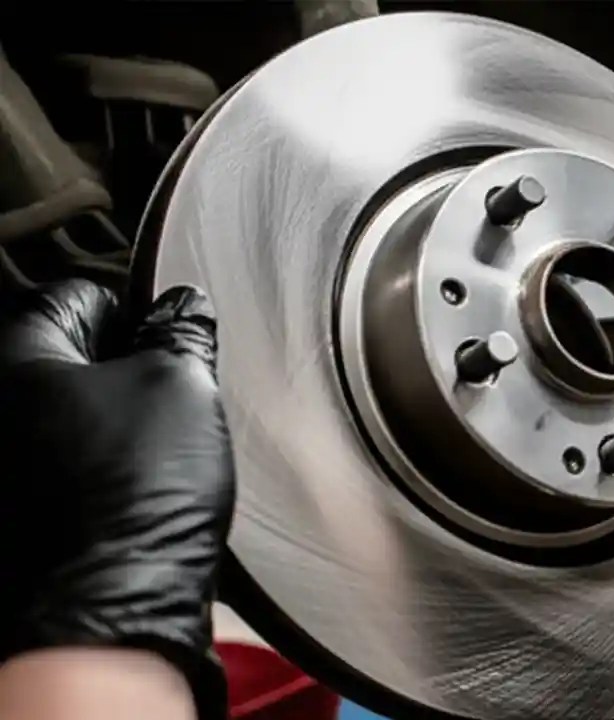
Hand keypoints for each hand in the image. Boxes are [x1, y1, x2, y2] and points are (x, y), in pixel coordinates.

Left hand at [0, 280, 232, 717]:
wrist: (107, 609)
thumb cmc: (130, 497)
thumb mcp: (181, 385)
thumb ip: (181, 332)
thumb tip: (184, 309)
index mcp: (12, 354)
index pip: (76, 294)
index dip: (135, 310)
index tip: (167, 334)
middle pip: (63, 358)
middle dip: (119, 369)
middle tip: (168, 395)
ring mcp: (6, 468)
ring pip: (63, 416)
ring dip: (107, 423)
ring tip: (154, 452)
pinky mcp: (20, 514)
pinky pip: (61, 468)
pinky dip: (94, 469)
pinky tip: (131, 492)